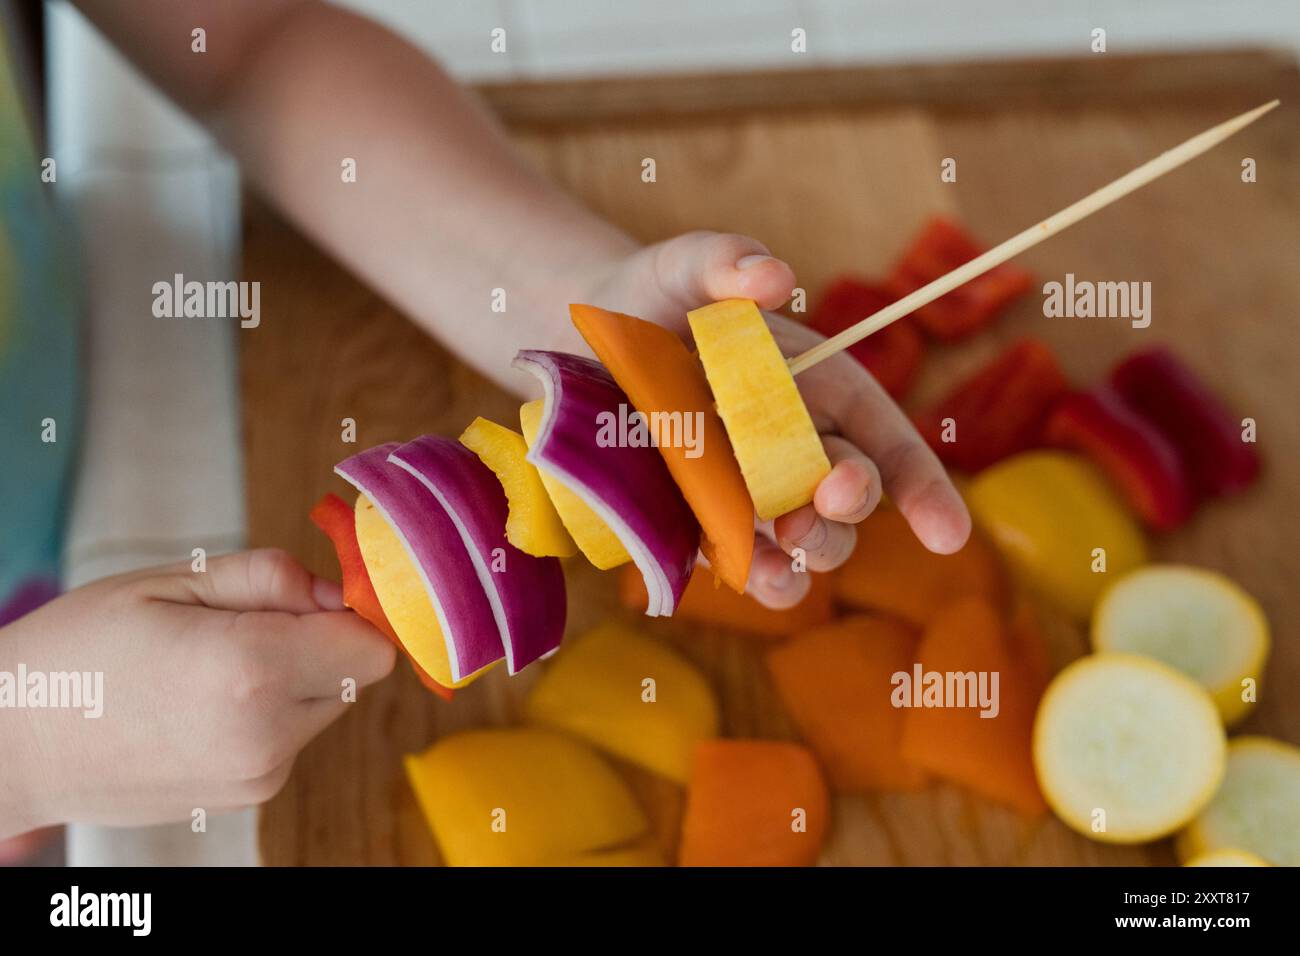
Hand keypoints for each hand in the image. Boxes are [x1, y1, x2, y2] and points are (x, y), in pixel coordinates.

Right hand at [0, 549, 394, 838]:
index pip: (374, 646)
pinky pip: (292, 736)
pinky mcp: (249, 796)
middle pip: (355, 674)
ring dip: (293, 677)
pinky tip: (202, 701)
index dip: (352, 612)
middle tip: (239, 625)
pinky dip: (269, 712)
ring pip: (326, 705)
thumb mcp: (174, 581)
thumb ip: (272, 578)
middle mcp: (268, 735)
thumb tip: (338, 592)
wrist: (15, 744)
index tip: (311, 597)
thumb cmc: (81, 650)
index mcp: (253, 672)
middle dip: (317, 641)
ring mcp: (259, 776)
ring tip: (208, 665)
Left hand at [581, 231, 971, 607]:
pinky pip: (744, 564)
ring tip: (791, 548)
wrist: (578, 344)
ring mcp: (750, 493)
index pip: (885, 439)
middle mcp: (794, 447)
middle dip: (850, 505)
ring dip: (811, 552)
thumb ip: (725, 260)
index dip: (923, 487)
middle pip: (849, 496)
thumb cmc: (649, 298)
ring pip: (806, 542)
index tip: (948, 535)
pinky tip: (757, 577)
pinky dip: (758, 578)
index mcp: (815, 388)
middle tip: (831, 494)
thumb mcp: (682, 266)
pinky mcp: (701, 524)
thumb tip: (774, 277)